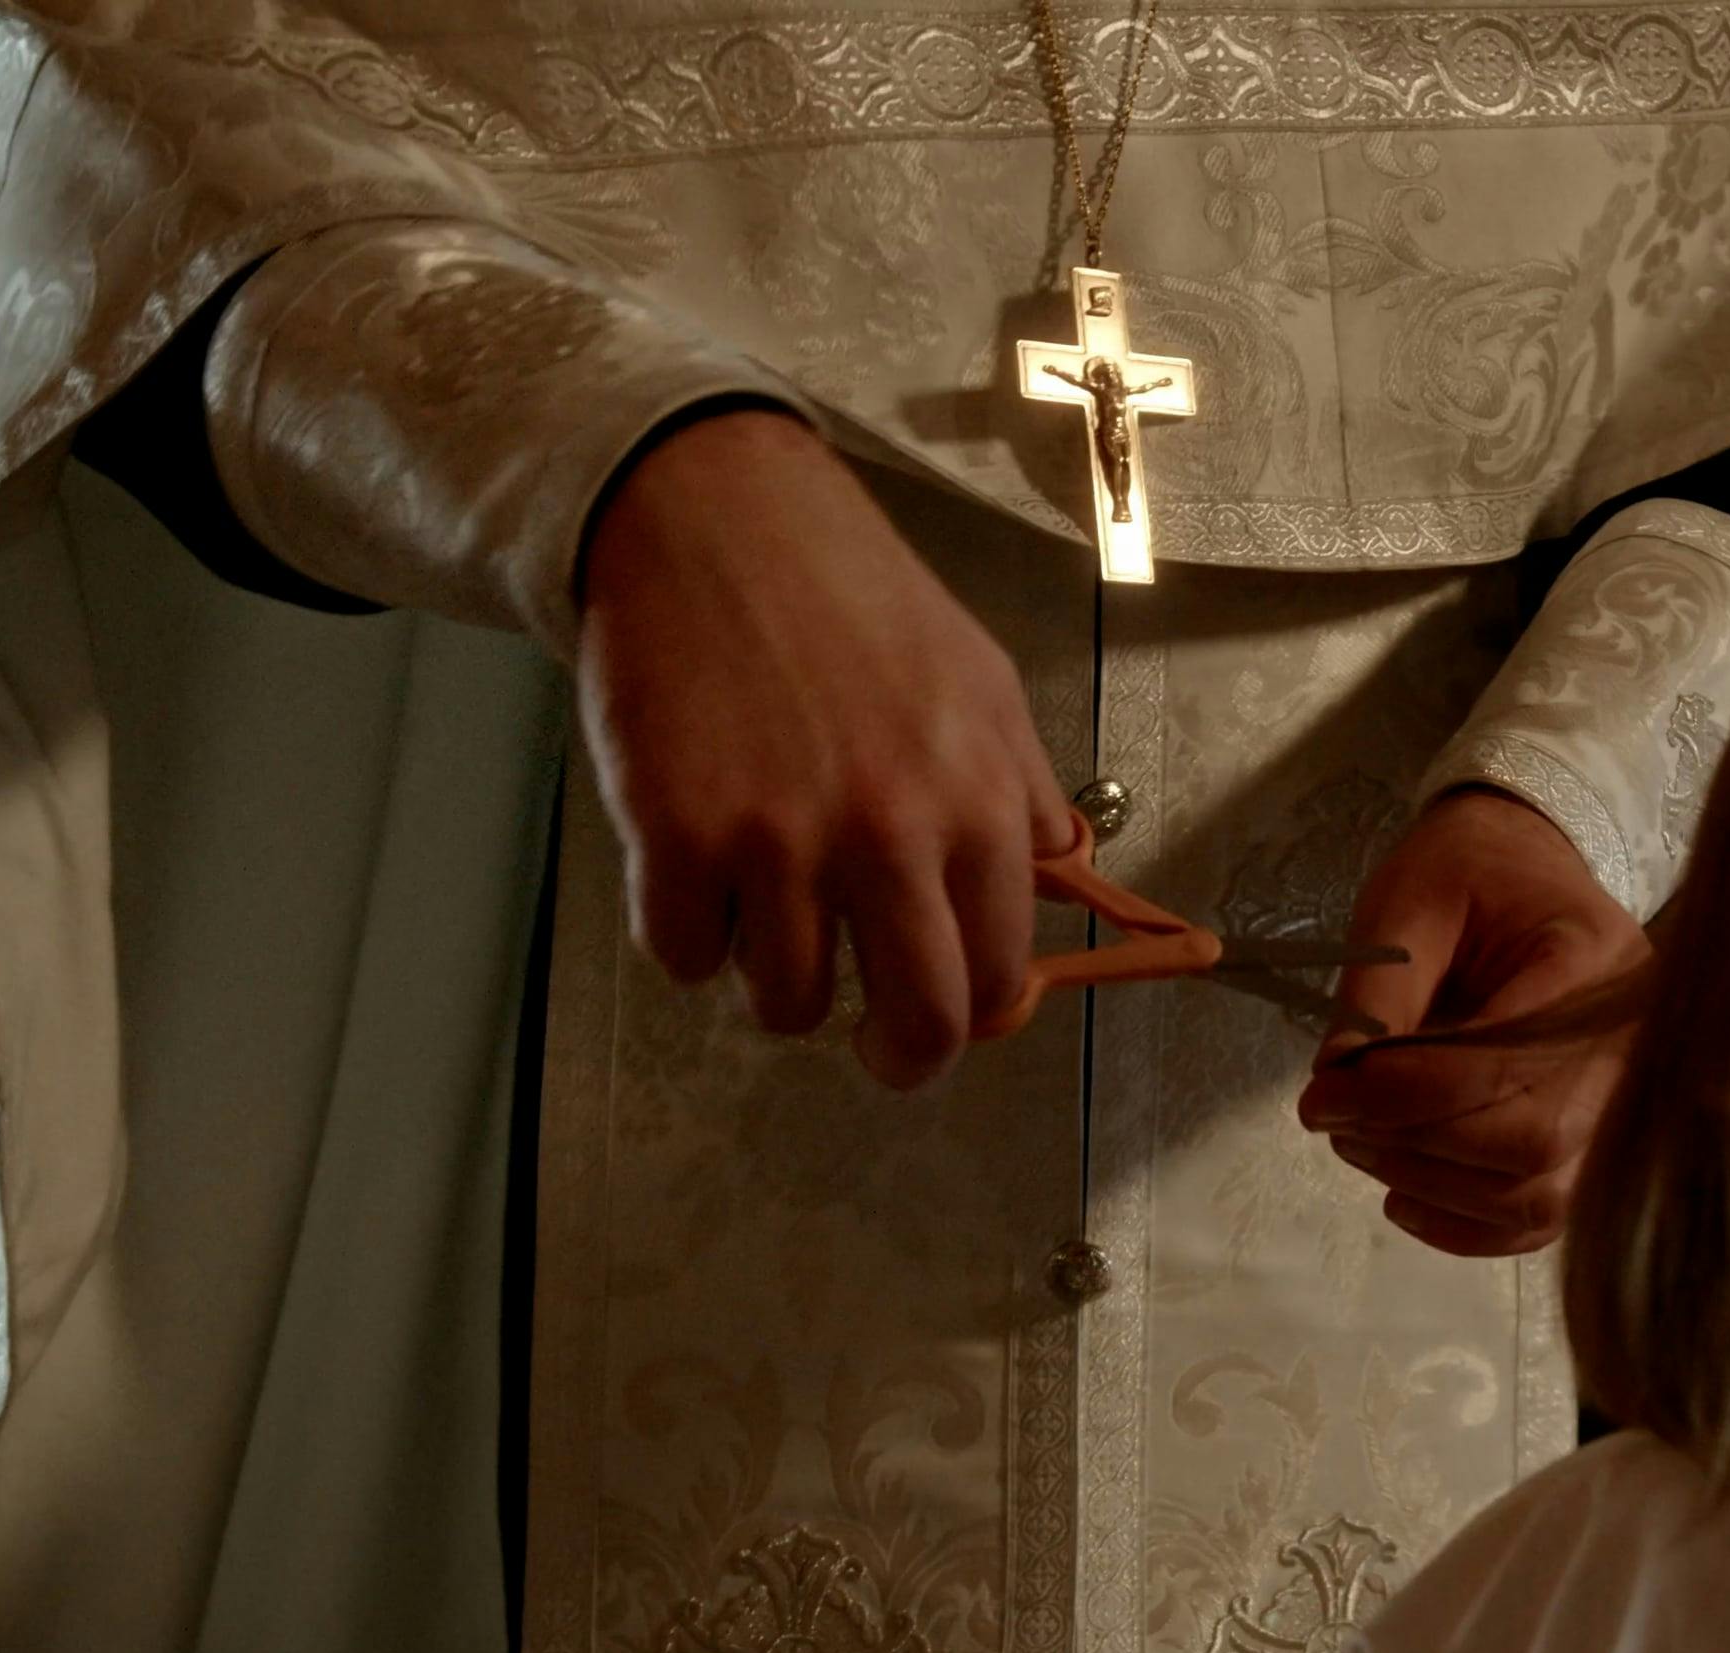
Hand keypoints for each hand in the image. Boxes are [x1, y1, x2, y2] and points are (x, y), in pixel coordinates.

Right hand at [575, 408, 1078, 1087]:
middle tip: (880, 1051)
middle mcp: (888, 835)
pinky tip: (698, 871)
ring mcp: (777, 843)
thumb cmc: (856, 599)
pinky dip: (688, 934)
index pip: (999, 974)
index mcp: (977, 804)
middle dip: (902, 1058)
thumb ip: (1020, 798)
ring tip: (772, 910)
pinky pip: (682, 956)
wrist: (716, 517)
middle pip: (918, 1024)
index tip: (951, 1015)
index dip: (975, 1014)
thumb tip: (1055, 891)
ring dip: (777, 980)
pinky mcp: (673, 839)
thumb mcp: (981, 686)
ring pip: (785, 1003)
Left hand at [1298, 791, 1644, 1256]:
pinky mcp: (1594, 1145)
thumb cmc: (1470, 877)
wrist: (1527, 872)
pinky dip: (1465, 1226)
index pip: (1506, 1060)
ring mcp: (1623, 1103)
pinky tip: (1404, 1193)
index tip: (1322, 1094)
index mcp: (1592, 959)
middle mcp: (1631, 1044)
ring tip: (1363, 1144)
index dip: (1403, 1094)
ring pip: (1537, 1194)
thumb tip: (1338, 1085)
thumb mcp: (1409, 901)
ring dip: (1432, 1188)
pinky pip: (1540, 1218)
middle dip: (1415, 1145)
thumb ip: (1378, 992)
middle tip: (1337, 1121)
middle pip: (1532, 1142)